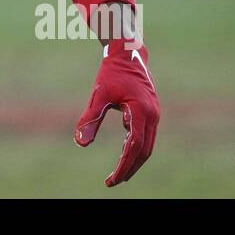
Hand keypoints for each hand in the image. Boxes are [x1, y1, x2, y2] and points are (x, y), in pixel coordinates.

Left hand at [74, 40, 159, 186]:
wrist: (126, 53)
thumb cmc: (111, 72)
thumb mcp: (98, 95)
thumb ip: (90, 119)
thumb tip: (80, 144)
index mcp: (142, 112)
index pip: (134, 147)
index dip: (124, 166)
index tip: (112, 180)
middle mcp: (153, 116)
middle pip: (144, 151)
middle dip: (129, 168)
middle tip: (113, 181)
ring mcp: (154, 114)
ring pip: (147, 145)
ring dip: (134, 161)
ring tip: (119, 174)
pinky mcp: (152, 112)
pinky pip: (146, 136)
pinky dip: (136, 148)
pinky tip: (125, 153)